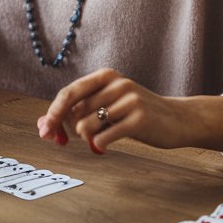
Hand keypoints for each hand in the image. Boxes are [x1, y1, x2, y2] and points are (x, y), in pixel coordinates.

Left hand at [36, 68, 196, 153]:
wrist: (178, 119)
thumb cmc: (137, 114)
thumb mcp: (109, 105)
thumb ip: (79, 111)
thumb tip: (43, 124)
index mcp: (107, 76)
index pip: (69, 92)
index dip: (53, 112)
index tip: (44, 130)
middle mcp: (117, 84)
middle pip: (75, 111)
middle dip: (67, 129)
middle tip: (68, 139)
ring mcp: (130, 100)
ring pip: (86, 125)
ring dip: (86, 138)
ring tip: (98, 138)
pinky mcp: (140, 119)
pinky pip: (103, 138)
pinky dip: (98, 146)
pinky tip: (104, 146)